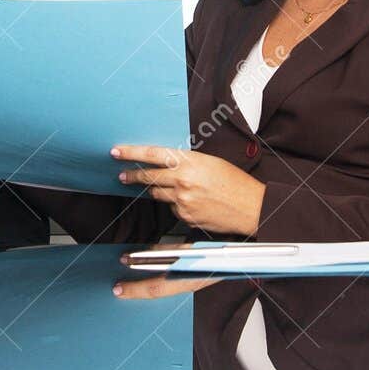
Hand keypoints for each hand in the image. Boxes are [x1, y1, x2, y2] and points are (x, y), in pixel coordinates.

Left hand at [111, 144, 264, 236]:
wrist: (252, 208)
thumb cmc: (235, 183)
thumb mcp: (210, 162)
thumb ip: (187, 163)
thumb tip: (167, 165)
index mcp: (190, 162)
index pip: (153, 154)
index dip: (132, 153)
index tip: (116, 152)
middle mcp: (183, 181)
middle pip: (149, 177)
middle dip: (133, 176)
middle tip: (123, 175)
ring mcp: (183, 201)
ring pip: (159, 194)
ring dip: (157, 190)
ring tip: (167, 188)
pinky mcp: (186, 217)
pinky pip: (173, 210)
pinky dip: (177, 206)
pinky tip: (194, 204)